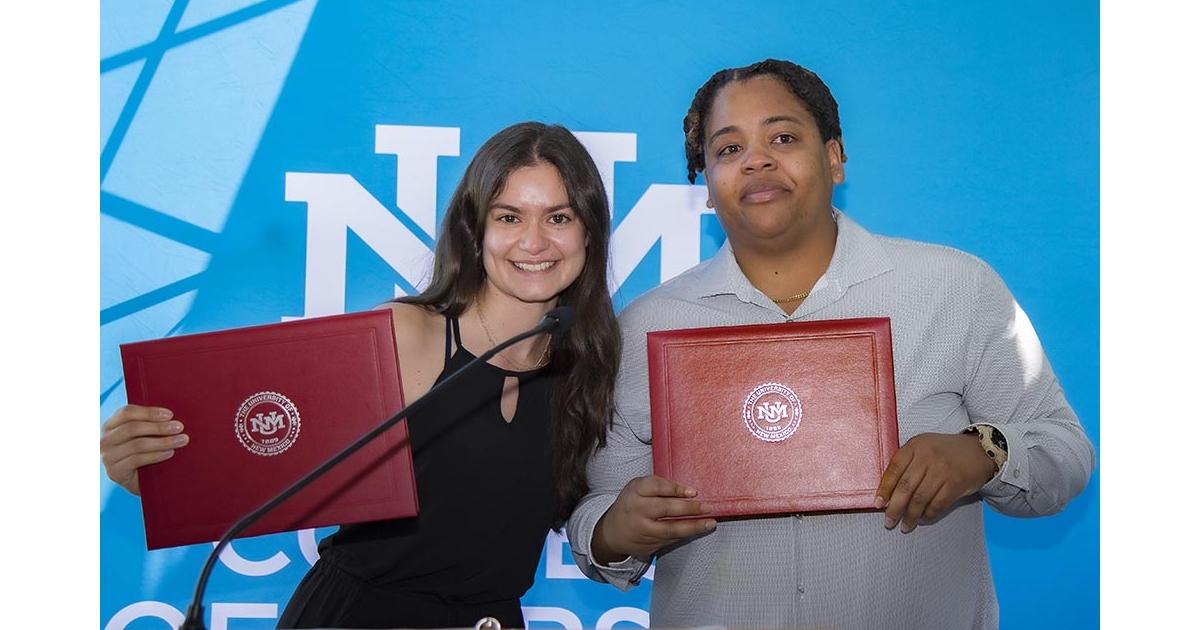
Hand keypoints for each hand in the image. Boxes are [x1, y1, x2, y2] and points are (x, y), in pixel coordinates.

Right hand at [100, 404, 187, 495]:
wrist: (144, 483)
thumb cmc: (149, 452)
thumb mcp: (147, 435)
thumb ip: (152, 423)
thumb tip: (172, 414)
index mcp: (111, 425)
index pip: (127, 412)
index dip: (149, 412)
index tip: (170, 414)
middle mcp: (105, 440)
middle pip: (132, 428)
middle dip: (159, 427)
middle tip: (180, 427)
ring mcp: (107, 457)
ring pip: (137, 444)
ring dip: (163, 441)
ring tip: (181, 440)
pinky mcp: (114, 472)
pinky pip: (137, 460)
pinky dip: (156, 455)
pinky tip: (170, 452)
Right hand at [592, 475, 715, 564]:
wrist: (612, 533)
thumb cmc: (630, 505)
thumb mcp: (637, 488)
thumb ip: (658, 487)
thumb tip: (687, 491)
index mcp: (635, 492)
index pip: (656, 486)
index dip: (675, 488)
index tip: (693, 492)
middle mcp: (638, 510)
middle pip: (665, 508)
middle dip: (689, 508)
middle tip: (707, 507)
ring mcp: (643, 530)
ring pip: (671, 529)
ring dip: (693, 526)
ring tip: (709, 523)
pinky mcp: (648, 545)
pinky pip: (670, 539)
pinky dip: (685, 534)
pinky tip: (697, 530)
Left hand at [874, 432, 995, 532]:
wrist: (978, 451)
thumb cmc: (944, 452)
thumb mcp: (923, 447)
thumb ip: (907, 464)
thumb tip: (889, 493)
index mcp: (915, 446)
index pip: (894, 469)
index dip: (884, 489)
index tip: (878, 503)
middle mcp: (928, 457)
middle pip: (906, 487)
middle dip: (895, 508)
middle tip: (889, 521)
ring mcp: (943, 470)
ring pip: (920, 498)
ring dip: (911, 516)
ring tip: (905, 525)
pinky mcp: (956, 483)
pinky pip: (937, 504)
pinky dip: (928, 515)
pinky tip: (922, 519)